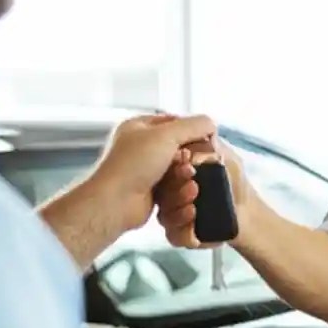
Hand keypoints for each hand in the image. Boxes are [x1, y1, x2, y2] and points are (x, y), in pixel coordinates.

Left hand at [90, 114, 217, 232]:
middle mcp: (141, 149)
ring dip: (187, 183)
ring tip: (187, 189)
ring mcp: (145, 173)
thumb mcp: (166, 135)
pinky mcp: (151, 195)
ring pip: (180, 174)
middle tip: (189, 170)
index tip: (206, 142)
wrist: (114, 204)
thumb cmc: (133, 165)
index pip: (174, 123)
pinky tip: (185, 204)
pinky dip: (181, 199)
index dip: (192, 132)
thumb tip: (212, 125)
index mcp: (139, 128)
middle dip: (189, 163)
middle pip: (180, 151)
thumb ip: (194, 126)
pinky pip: (175, 194)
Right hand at [155, 134, 249, 248]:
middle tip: (193, 185)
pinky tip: (193, 226)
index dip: (173, 167)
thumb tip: (201, 130)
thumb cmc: (235, 183)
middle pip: (161, 193)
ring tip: (193, 207)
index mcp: (177, 173)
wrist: (248, 212)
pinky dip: (183, 232)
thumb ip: (212, 145)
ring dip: (178, 211)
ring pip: (165, 215)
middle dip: (175, 190)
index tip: (187, 165)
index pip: (164, 169)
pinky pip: (174, 235)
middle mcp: (172, 193)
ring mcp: (175, 214)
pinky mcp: (182, 232)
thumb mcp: (226, 157)